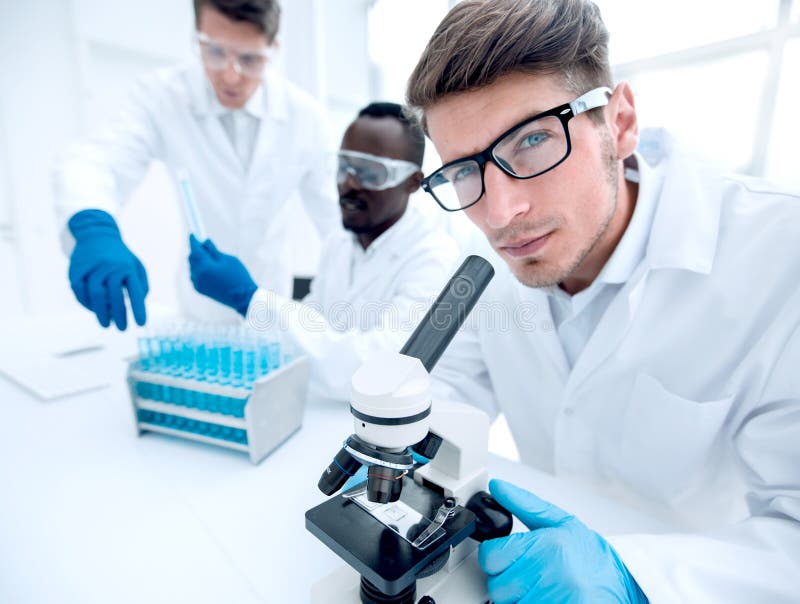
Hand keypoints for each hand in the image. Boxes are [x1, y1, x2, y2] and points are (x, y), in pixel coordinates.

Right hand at [67, 209, 147, 330]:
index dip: (138, 308)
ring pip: (95, 294)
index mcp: (128, 267)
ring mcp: (91, 267)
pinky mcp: (76, 270)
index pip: (135, 291)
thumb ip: (141, 285)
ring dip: (101, 312)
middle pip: (114, 295)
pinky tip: (93, 310)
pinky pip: (80, 292)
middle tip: (122, 329)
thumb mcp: (136, 266)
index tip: (141, 324)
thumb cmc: (120, 257)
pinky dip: (86, 304)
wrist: (96, 234)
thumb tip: (139, 304)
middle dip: (119, 315)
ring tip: (107, 324)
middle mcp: (110, 266)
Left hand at [188, 235, 256, 316]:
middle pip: (191, 258)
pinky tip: (209, 270)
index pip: (195, 249)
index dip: (194, 240)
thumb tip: (204, 242)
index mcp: (204, 266)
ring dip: (198, 261)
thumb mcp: (227, 259)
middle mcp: (197, 275)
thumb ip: (213, 250)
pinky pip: (195, 275)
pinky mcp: (199, 289)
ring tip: (211, 260)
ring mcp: (197, 283)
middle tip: (205, 246)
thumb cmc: (238, 276)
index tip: (194, 233)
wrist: (242, 298)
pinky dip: (199, 270)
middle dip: (196, 250)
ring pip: (193, 267)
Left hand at [478, 479, 647, 603]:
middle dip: (509, 581)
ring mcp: (555, 600)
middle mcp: (551, 574)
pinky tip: (547, 599)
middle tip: (532, 576)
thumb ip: (525, 504)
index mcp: (548, 545)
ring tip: (542, 589)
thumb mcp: (562, 523)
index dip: (496, 557)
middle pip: (497, 586)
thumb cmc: (592, 557)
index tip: (510, 558)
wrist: (626, 585)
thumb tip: (497, 487)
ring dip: (520, 599)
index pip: (491, 556)